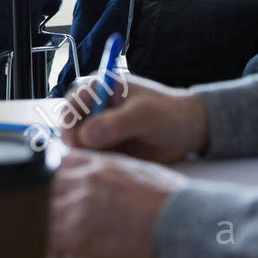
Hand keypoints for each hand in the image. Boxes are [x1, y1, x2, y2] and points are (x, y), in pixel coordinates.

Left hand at [48, 150, 185, 257]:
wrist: (184, 220)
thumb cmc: (168, 199)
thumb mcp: (135, 171)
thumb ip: (108, 172)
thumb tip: (96, 181)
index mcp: (98, 163)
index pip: (58, 165)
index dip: (51, 180)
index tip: (50, 192)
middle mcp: (85, 179)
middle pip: (44, 185)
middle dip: (41, 200)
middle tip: (38, 213)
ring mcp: (80, 204)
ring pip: (41, 208)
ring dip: (38, 220)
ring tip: (37, 232)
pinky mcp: (80, 232)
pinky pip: (48, 235)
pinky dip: (44, 240)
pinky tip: (46, 246)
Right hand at [58, 72, 207, 162]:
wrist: (189, 131)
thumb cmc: (169, 114)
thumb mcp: (145, 115)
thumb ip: (116, 123)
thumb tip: (85, 136)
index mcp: (99, 88)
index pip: (71, 104)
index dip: (68, 124)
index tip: (75, 144)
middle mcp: (93, 107)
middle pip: (69, 127)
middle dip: (75, 145)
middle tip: (89, 160)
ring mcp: (97, 129)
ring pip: (78, 146)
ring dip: (85, 157)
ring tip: (104, 165)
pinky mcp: (104, 147)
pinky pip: (91, 158)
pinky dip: (95, 165)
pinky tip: (109, 169)